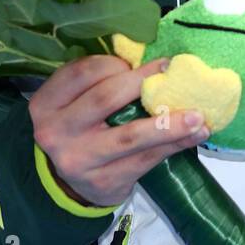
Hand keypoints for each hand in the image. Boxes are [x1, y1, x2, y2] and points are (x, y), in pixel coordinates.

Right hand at [29, 55, 209, 208]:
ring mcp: (80, 160)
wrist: (64, 185)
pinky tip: (195, 134)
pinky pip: (145, 159)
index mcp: (47, 103)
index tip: (136, 60)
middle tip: (173, 73)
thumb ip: (96, 82)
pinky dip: (174, 145)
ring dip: (169, 123)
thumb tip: (147, 60)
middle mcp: (57, 132)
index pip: (81, 72)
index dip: (114, 63)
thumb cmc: (77, 128)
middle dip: (143, 82)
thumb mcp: (72, 103)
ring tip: (197, 115)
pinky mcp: (104, 181)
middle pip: (105, 98)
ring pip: (130, 135)